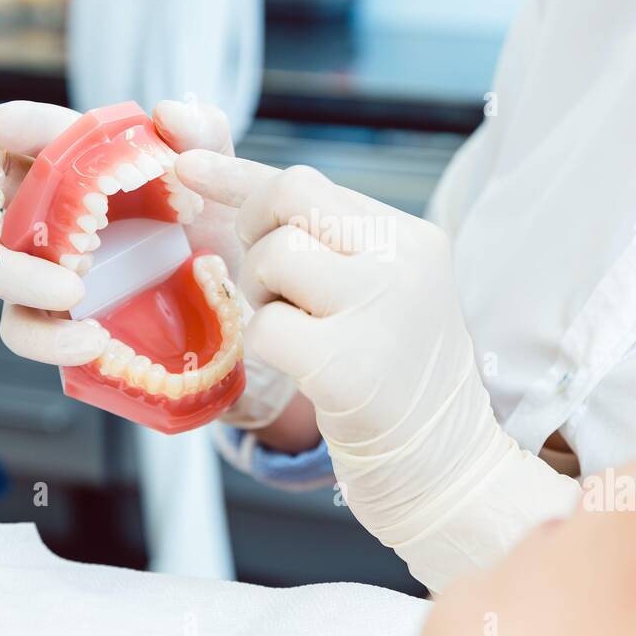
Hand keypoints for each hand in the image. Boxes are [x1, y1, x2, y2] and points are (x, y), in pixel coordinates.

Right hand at [0, 99, 242, 366]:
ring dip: (17, 274)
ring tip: (72, 290)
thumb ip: (205, 138)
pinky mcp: (58, 324)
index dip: (17, 124)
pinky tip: (89, 340)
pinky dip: (49, 338)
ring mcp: (48, 269)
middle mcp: (55, 214)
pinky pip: (28, 331)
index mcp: (86, 167)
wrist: (241, 306)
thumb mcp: (224, 181)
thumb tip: (170, 112)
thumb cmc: (216, 232)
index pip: (42, 134)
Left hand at [176, 151, 579, 589]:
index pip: (312, 184)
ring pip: (275, 257)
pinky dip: (266, 348)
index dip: (238, 173)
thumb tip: (208, 169)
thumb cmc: (394, 381)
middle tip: (271, 285)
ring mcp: (381, 309)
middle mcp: (404, 262)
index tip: (187, 164)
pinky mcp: (349, 366)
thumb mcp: (376, 294)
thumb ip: (317, 240)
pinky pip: (265, 328)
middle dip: (257, 235)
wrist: (448, 471)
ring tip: (304, 334)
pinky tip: (305, 370)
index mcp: (413, 239)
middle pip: (291, 198)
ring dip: (265, 299)